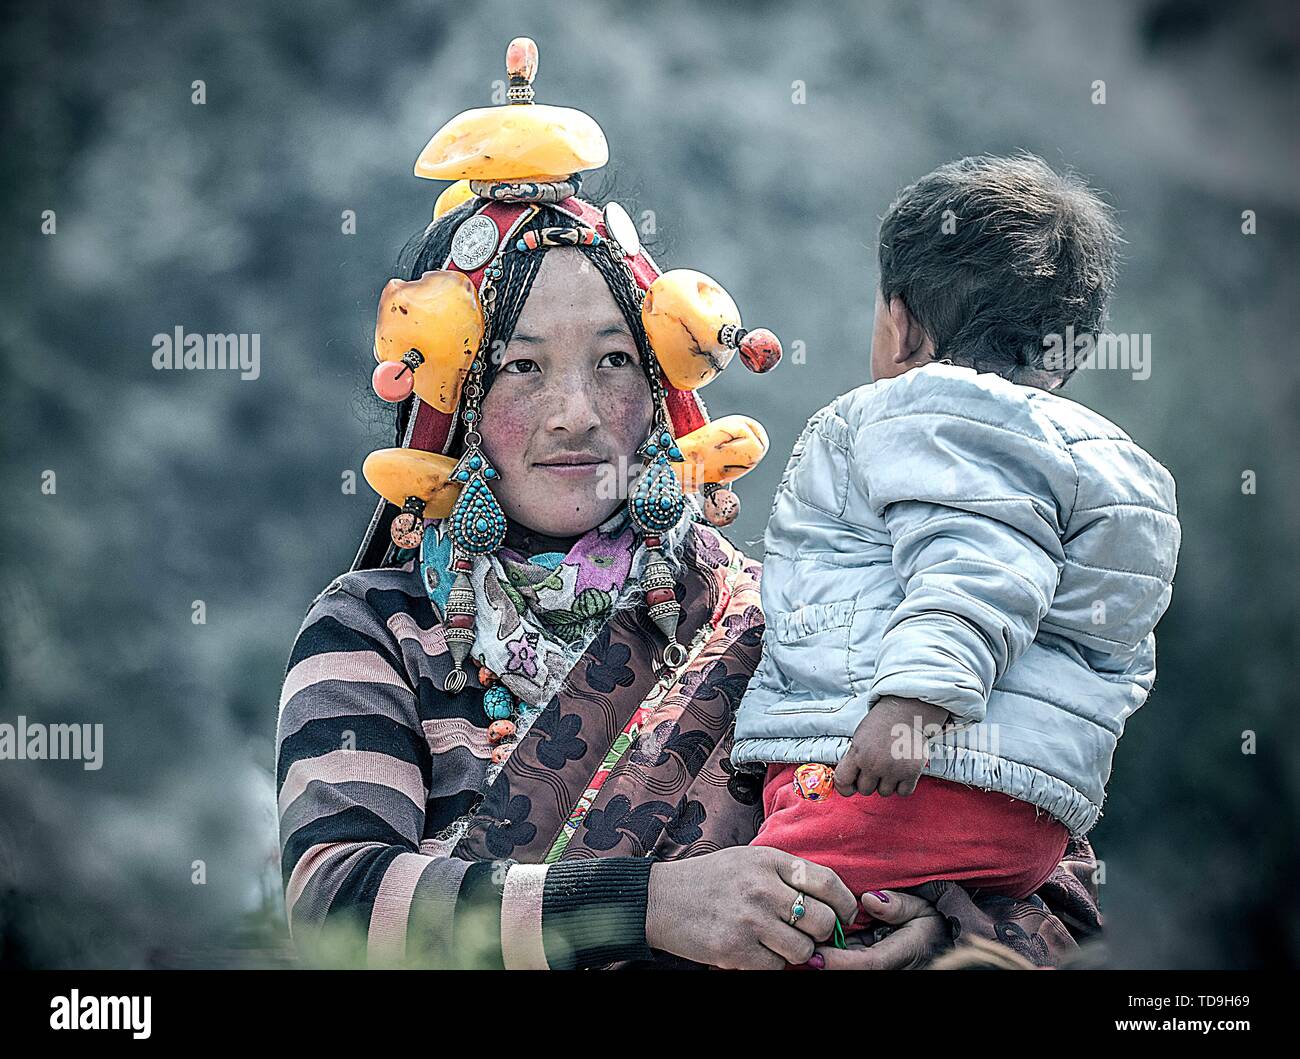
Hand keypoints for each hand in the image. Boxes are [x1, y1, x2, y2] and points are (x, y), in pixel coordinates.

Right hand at [645, 846, 858, 968]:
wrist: (662, 899)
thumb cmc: (711, 879)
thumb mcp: (749, 860)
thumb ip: (786, 874)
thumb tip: (830, 901)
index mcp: (768, 861)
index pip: (826, 881)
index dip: (845, 902)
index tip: (846, 913)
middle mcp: (761, 888)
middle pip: (821, 920)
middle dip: (822, 931)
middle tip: (809, 931)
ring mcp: (749, 921)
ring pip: (803, 950)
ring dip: (797, 951)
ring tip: (777, 940)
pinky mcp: (736, 950)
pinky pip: (776, 966)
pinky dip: (771, 962)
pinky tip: (755, 948)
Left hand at [812, 889, 946, 968]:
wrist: (941, 941)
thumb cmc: (932, 922)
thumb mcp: (921, 908)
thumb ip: (897, 905)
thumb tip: (869, 899)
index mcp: (899, 954)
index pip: (865, 964)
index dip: (839, 962)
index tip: (816, 955)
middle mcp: (888, 966)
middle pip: (851, 969)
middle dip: (826, 960)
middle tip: (800, 945)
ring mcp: (879, 966)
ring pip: (849, 965)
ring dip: (827, 956)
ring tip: (803, 939)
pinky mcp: (872, 962)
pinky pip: (851, 960)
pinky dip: (834, 952)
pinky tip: (816, 940)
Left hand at [834, 695, 949, 796]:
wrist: (907, 712)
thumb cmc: (882, 724)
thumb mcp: (859, 737)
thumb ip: (854, 759)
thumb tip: (851, 781)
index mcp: (858, 753)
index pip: (843, 781)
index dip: (846, 787)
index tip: (851, 786)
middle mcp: (874, 764)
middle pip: (865, 790)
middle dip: (870, 781)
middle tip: (877, 767)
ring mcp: (893, 770)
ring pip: (884, 793)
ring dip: (887, 783)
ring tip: (891, 766)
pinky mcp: (911, 772)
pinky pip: (903, 792)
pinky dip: (904, 785)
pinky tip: (902, 771)